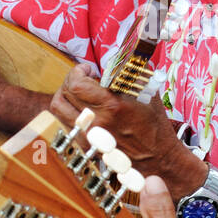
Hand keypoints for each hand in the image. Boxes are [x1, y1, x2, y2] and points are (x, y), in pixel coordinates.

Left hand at [50, 65, 203, 197]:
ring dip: (65, 96)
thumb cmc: (155, 126)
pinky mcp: (88, 147)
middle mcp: (97, 122)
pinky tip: (83, 109)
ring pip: (59, 110)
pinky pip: (67, 124)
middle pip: (64, 94)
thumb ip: (131, 74)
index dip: (77, 72)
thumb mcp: (148, 94)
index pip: (76, 84)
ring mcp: (90, 136)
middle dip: (71, 80)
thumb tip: (118, 58)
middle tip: (83, 77)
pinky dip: (70, 112)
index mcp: (112, 107)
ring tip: (77, 92)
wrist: (158, 159)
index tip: (87, 69)